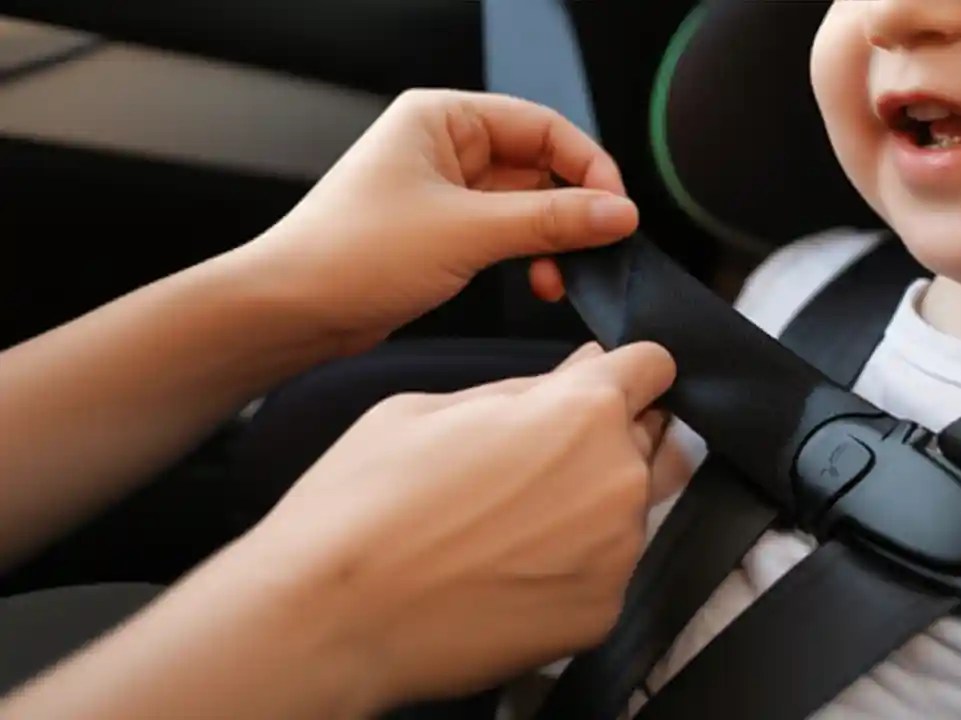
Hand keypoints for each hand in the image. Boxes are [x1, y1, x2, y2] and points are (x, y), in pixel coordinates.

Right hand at [223, 342, 675, 712]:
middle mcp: (617, 479)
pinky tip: (512, 566)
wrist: (332, 614)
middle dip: (612, 434)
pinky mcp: (601, 613)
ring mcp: (616, 553)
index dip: (627, 370)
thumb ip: (524, 387)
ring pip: (631, 507)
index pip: (654, 366)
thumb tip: (579, 369)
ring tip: (513, 519)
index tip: (605, 385)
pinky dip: (576, 564)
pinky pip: (607, 570)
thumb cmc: (365, 503)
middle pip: (652, 436)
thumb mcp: (430, 407)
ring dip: (593, 501)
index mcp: (581, 411)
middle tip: (542, 456)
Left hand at [242, 89, 638, 350]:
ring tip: (561, 275)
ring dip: (553, 239)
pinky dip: (531, 255)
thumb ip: (551, 220)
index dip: (588, 165)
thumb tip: (618, 213)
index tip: (616, 208)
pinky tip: (541, 281)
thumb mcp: (467, 232)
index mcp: (443, 118)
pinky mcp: (445, 232)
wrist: (292, 310)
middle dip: (572, 209)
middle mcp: (445, 146)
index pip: (542, 126)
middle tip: (600, 246)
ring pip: (527, 204)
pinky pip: (507, 233)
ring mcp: (445, 191)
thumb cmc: (351, 254)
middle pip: (539, 164)